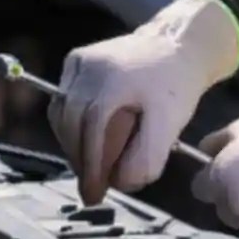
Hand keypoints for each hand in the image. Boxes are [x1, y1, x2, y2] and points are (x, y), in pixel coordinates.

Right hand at [49, 0, 238, 204]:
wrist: (177, 45)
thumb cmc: (176, 85)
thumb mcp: (171, 124)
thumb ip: (147, 157)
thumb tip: (120, 183)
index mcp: (112, 80)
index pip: (90, 131)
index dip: (90, 166)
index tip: (94, 194)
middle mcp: (89, 66)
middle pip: (71, 124)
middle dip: (80, 160)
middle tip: (93, 187)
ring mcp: (79, 61)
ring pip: (62, 113)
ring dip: (73, 144)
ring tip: (92, 166)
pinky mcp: (76, 60)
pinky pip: (63, 100)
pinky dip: (72, 124)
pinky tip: (89, 139)